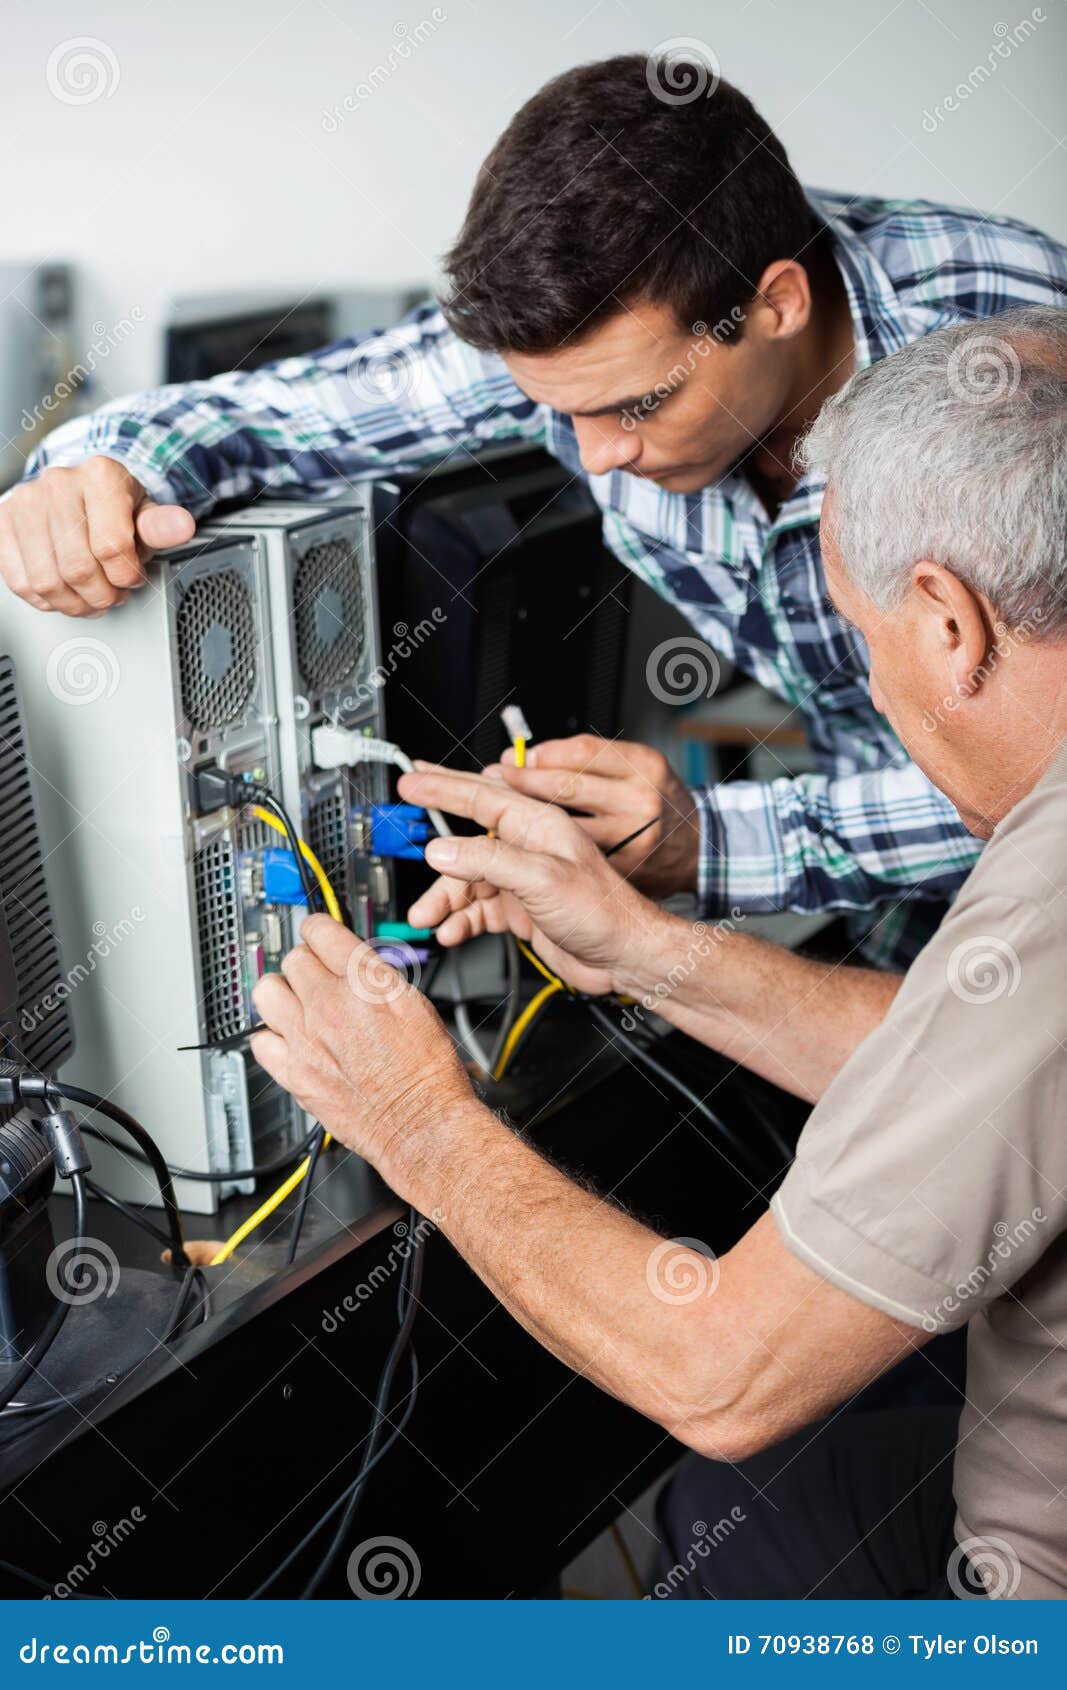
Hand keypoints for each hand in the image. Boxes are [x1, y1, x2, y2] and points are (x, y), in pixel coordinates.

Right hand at [0, 458, 194, 615]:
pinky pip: (20, 582)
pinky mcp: (3, 522)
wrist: (78, 489)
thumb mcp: (144, 513)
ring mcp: (26, 503)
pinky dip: (46, 600)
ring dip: (75, 604)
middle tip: (113, 595)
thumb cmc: (114, 505)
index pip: (112, 547)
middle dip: (102, 596)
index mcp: (101, 476)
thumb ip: (161, 526)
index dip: (127, 576)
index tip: (132, 577)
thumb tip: (182, 526)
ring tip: (91, 597)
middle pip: (78, 569)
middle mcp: (59, 484)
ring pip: (47, 582)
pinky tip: (64, 591)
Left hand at [251, 915, 475, 1178]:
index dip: (319, 930)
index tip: (319, 935)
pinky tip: (290, 1041)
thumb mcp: (416, 1004)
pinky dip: (271, 1037)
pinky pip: (259, 1041)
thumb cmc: (428, 1073)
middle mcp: (329, 1006)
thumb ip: (377, 978)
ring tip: (297, 1004)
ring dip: (281, 992)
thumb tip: (357, 964)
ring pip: (266, 992)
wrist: (421, 1124)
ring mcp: (306, 1041)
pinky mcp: (294, 1074)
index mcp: (363, 983)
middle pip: (292, 959)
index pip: (319, 931)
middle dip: (306, 962)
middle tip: (317, 976)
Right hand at [399, 766, 669, 995]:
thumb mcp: (541, 879)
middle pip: (466, 840)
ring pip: (468, 881)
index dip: (442, 787)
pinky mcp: (522, 909)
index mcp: (537, 825)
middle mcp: (528, 847)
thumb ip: (488, 860)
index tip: (412, 779)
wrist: (625, 956)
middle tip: (401, 839)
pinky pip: (479, 909)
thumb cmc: (604, 910)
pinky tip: (452, 932)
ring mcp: (523, 879)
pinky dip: (461, 920)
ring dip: (445, 900)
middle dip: (433, 848)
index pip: (480, 796)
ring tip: (428, 916)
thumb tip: (442, 849)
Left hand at [487, 734, 699, 897]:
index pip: (581, 753)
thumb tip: (525, 756)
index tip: (511, 758)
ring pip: (564, 827)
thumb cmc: (657, 804)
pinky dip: (544, 851)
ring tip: (501, 811)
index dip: (539, 755)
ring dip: (526, 817)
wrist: (694, 851)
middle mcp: (640, 802)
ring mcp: (632, 841)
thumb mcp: (636, 768)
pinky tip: (524, 846)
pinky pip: (573, 859)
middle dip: (521, 781)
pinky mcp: (623, 872)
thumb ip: (588, 760)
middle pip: (567, 788)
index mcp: (644, 768)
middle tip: (493, 777)